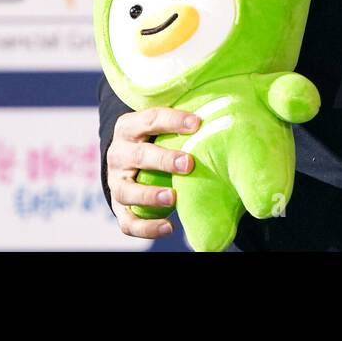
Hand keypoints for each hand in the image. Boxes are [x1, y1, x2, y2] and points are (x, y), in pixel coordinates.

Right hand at [107, 107, 201, 238]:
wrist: (125, 160)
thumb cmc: (154, 138)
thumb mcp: (160, 125)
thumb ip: (182, 122)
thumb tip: (224, 114)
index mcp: (129, 127)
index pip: (150, 119)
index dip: (173, 121)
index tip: (197, 124)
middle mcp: (118, 154)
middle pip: (138, 155)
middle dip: (163, 160)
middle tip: (188, 163)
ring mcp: (116, 182)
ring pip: (127, 190)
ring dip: (149, 195)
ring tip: (173, 198)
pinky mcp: (119, 207)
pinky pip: (128, 221)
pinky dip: (146, 228)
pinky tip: (169, 227)